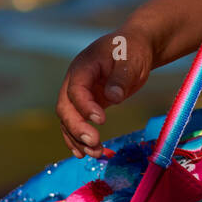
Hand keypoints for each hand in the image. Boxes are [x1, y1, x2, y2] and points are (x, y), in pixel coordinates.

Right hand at [57, 27, 153, 158]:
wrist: (136, 47)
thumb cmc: (133, 49)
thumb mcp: (130, 59)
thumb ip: (121, 77)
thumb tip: (113, 97)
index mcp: (83, 66)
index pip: (76, 89)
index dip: (85, 106)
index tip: (101, 120)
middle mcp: (75, 81)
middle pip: (66, 108)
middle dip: (77, 127)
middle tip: (94, 143)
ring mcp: (79, 94)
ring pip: (68, 120)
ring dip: (78, 138)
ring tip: (96, 153)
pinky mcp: (87, 104)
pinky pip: (76, 123)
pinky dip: (78, 139)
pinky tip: (84, 154)